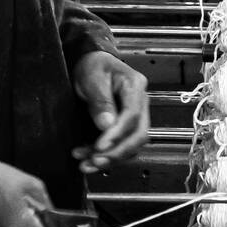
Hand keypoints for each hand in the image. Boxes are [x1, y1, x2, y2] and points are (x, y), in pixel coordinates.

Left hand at [71, 50, 148, 172]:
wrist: (90, 62)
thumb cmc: (93, 65)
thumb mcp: (92, 78)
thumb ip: (100, 101)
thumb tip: (106, 124)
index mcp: (135, 86)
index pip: (132, 115)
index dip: (117, 134)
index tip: (100, 146)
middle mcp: (139, 102)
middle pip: (138, 134)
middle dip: (117, 152)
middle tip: (95, 161)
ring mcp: (134, 115)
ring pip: (131, 144)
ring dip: (110, 158)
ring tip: (87, 163)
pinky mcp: (125, 126)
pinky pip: (121, 145)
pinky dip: (106, 156)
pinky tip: (89, 158)